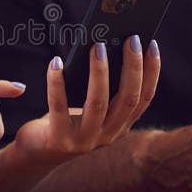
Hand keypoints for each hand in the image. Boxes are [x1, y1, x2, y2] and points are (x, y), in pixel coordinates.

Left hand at [13, 37, 159, 166]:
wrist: (39, 153)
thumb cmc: (66, 119)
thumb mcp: (88, 105)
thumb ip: (101, 86)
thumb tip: (105, 46)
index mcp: (120, 126)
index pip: (144, 98)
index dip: (151, 72)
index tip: (152, 44)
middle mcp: (107, 136)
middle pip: (127, 99)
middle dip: (132, 67)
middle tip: (131, 38)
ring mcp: (84, 141)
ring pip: (97, 103)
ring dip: (100, 73)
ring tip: (97, 46)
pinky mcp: (58, 140)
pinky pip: (58, 107)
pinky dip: (57, 83)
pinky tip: (56, 62)